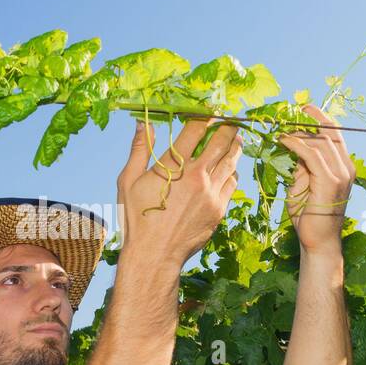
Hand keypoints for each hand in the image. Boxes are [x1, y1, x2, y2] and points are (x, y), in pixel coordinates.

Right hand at [115, 117, 242, 272]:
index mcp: (173, 165)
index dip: (206, 115)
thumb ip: (139, 150)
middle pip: (220, 140)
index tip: (210, 110)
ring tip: (237, 137)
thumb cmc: (136, 218)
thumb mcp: (128, 181)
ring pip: (231, 160)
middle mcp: (196, 175)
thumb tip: (143, 123)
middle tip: (231, 118)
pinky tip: (230, 168)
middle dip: (227, 126)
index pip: (196, 129)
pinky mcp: (219, 209)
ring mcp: (211, 192)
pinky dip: (233, 171)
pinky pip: (232, 183)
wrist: (154, 254)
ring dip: (235, 145)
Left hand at [276, 104, 355, 254]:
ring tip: (280, 133)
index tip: (305, 108)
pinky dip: (297, 145)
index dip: (321, 118)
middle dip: (309, 120)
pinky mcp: (330, 182)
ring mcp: (341, 175)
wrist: (317, 241)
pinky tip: (284, 142)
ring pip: (321, 142)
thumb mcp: (303, 184)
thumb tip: (292, 148)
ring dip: (298, 134)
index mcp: (343, 167)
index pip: (336, 135)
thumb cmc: (308, 216)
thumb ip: (302, 166)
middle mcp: (346, 168)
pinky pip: (312, 155)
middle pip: (330, 133)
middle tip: (289, 114)